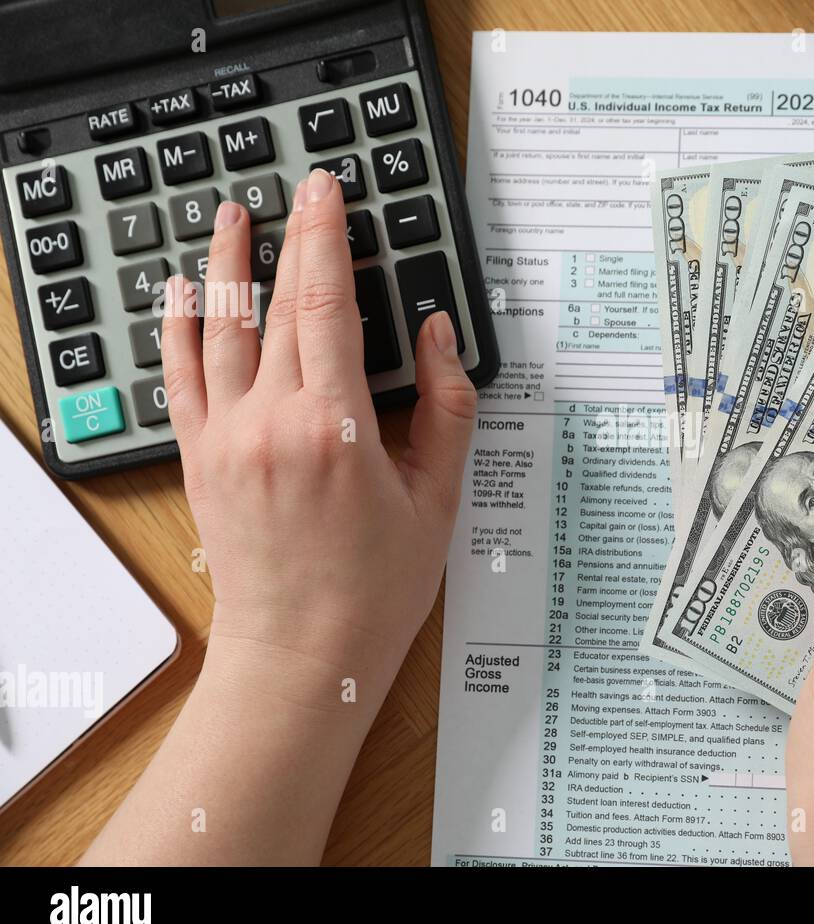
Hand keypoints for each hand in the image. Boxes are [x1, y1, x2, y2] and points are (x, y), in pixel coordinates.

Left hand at [162, 167, 476, 714]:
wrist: (301, 653)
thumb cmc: (375, 587)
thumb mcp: (438, 498)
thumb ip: (446, 408)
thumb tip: (438, 337)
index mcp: (335, 428)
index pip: (327, 305)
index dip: (327, 239)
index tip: (327, 194)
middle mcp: (271, 423)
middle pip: (277, 306)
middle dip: (290, 239)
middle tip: (299, 191)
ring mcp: (227, 439)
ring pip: (220, 330)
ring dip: (226, 267)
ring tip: (232, 219)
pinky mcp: (202, 460)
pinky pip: (181, 379)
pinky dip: (178, 330)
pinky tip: (180, 295)